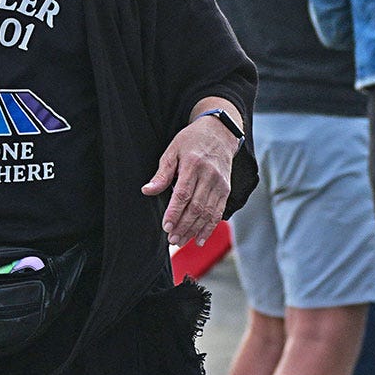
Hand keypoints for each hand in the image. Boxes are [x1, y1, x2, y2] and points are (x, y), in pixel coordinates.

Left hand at [143, 114, 236, 247]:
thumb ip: (162, 173)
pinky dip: (210, 227)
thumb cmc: (191, 141)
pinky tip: (200, 238)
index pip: (183, 194)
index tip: (166, 226)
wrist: (219, 133)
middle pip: (196, 206)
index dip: (174, 212)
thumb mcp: (172, 150)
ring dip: (195, 230)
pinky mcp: (227, 190)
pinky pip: (218, 212)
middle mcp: (209, 176)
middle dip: (184, 225)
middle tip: (172, 239)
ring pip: (208, 212)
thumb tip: (147, 190)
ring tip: (182, 241)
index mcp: (193, 165)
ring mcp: (220, 184)